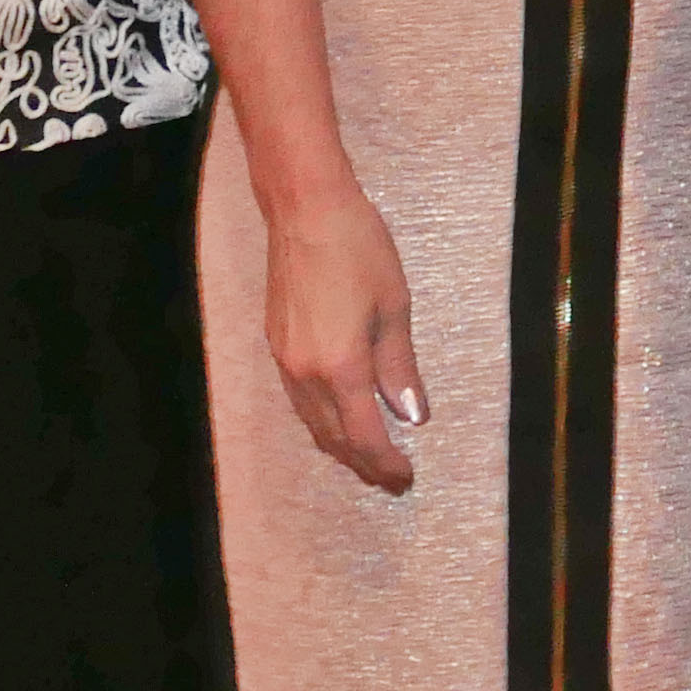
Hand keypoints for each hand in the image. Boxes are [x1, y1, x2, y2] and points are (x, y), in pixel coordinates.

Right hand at [262, 188, 426, 493]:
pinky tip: (340, 420)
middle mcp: (305, 374)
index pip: (364, 435)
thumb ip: (400, 366)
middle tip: (392, 480)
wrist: (304, 211)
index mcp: (340, 367)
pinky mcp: (277, 346)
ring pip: (313, 423)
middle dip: (363, 464)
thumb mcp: (394, 306)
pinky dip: (323, 421)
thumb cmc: (359, 249)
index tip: (406, 479)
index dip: (385, 463)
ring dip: (341, 447)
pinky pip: (301, 402)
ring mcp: (285, 362)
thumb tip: (413, 415)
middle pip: (334, 438)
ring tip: (369, 459)